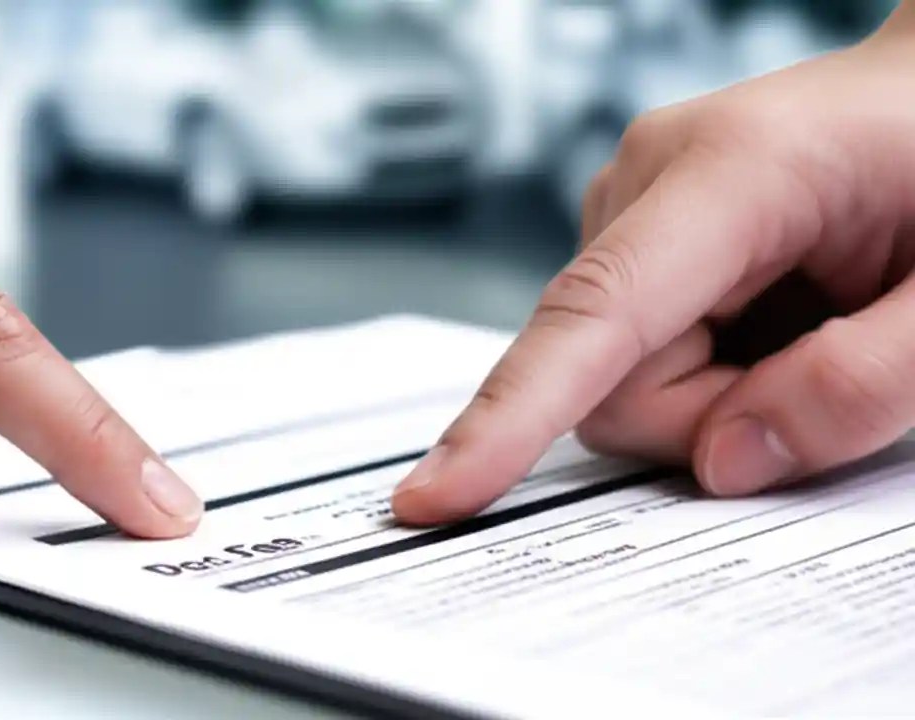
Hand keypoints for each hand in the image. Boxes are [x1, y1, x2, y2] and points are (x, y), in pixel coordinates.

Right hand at [392, 6, 914, 523]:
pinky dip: (706, 366)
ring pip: (619, 376)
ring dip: (717, 391)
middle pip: (612, 379)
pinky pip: (633, 352)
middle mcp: (647, 182)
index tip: (436, 492)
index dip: (510, 415)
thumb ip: (857, 386)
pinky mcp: (630, 239)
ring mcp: (628, 208)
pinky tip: (768, 313)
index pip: (593, 315)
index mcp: (729, 172)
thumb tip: (725, 462)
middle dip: (714, 414)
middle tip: (825, 368)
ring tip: (807, 326)